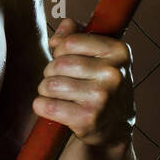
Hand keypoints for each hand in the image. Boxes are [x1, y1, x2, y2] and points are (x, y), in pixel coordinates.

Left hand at [33, 17, 134, 148]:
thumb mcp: (99, 56)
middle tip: (59, 80)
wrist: (115, 127)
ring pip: (51, 84)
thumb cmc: (101, 84)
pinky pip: (47, 106)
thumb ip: (76, 35)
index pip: (70, 42)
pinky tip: (51, 108)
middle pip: (59, 64)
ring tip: (56, 94)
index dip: (60, 51)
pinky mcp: (88, 119)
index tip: (66, 60)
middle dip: (50, 72)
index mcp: (118, 52)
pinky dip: (41, 106)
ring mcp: (102, 97)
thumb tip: (59, 32)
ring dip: (45, 90)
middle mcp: (113, 74)